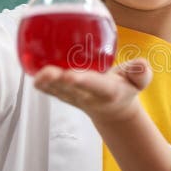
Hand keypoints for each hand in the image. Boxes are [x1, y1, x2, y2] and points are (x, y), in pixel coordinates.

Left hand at [33, 59, 151, 122]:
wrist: (112, 108)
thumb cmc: (125, 88)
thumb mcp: (139, 81)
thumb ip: (141, 73)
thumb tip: (141, 64)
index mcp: (107, 92)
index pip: (94, 85)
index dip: (83, 80)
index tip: (71, 75)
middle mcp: (86, 96)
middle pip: (69, 89)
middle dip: (57, 82)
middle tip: (47, 72)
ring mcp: (71, 96)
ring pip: (55, 90)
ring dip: (45, 82)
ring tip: (35, 71)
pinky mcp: (60, 93)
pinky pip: (47, 87)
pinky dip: (37, 77)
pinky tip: (28, 62)